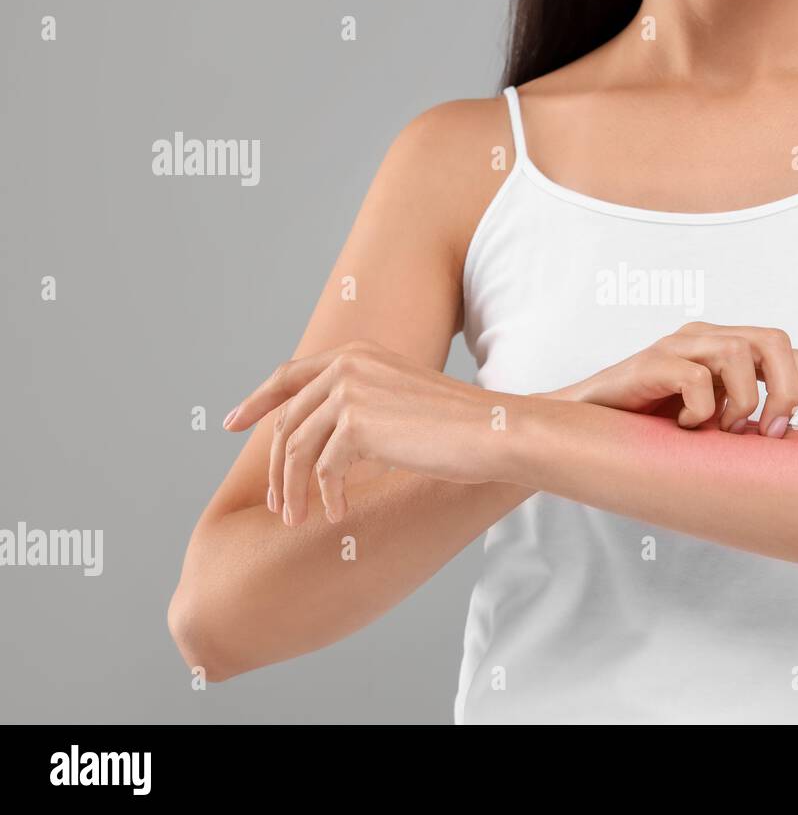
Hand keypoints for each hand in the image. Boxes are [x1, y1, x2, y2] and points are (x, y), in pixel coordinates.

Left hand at [223, 340, 506, 526]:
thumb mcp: (400, 404)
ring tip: (297, 519)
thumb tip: (320, 443)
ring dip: (292, 490)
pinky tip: (336, 514)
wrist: (491, 432)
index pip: (289, 375)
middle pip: (288, 420)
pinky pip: (323, 470)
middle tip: (277, 504)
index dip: (256, 400)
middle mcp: (347, 365)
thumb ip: (359, 408)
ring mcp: (349, 391)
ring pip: (297, 448)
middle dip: (277, 467)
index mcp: (357, 354)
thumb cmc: (457, 427)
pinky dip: (324, 497)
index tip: (231, 423)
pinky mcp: (356, 424)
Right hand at [544, 322, 797, 437]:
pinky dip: (701, 411)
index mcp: (727, 346)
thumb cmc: (654, 428)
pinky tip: (686, 428)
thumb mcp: (715, 422)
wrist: (588, 426)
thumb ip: (750, 419)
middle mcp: (706, 336)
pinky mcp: (650, 363)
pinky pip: (695, 378)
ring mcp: (678, 345)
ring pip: (738, 353)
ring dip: (742, 403)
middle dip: (787, 392)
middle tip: (772, 434)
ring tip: (723, 431)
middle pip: (774, 341)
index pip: (790, 352)